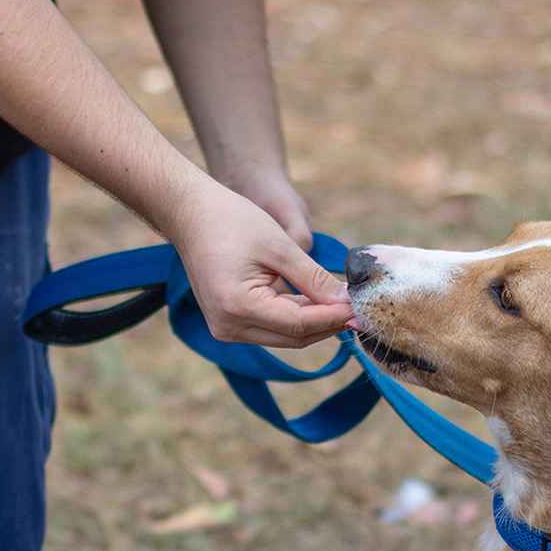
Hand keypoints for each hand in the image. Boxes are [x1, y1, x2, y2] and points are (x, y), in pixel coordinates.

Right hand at [165, 179, 350, 347]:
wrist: (190, 214)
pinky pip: (270, 327)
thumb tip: (346, 302)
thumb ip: (313, 278)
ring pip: (283, 335)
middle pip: (292, 337)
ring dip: (313, 322)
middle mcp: (229, 327)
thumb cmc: (231, 220)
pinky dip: (294, 316)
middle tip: (358, 309)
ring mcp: (226, 328)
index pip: (298, 325)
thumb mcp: (279, 246)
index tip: (361, 309)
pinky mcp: (228, 323)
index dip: (333, 318)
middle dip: (327, 323)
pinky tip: (316, 302)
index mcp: (238, 307)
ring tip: (341, 303)